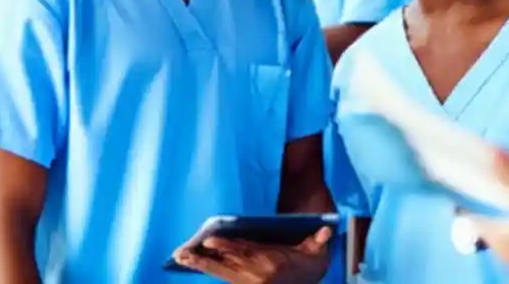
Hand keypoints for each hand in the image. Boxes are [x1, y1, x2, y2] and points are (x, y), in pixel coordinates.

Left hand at [173, 227, 332, 283]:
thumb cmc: (307, 266)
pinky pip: (224, 278)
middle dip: (205, 259)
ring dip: (201, 265)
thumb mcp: (314, 254)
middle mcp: (257, 275)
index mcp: (271, 262)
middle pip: (227, 264)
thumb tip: (327, 229)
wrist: (306, 283)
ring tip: (180, 258)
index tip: (209, 240)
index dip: (227, 246)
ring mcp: (249, 282)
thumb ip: (318, 241)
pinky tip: (195, 264)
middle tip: (183, 254)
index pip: (245, 251)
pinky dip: (210, 271)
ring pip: (221, 273)